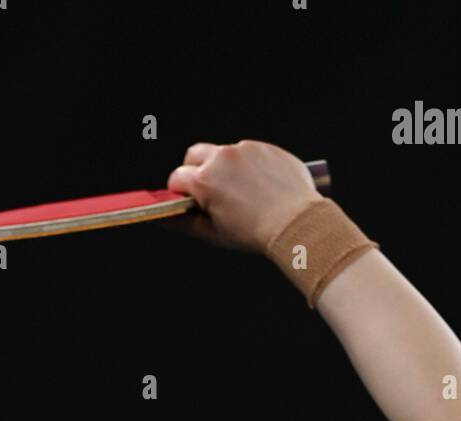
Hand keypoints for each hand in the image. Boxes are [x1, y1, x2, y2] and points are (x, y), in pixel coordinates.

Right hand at [165, 139, 324, 253]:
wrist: (296, 223)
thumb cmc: (254, 233)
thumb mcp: (214, 233)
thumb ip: (184, 224)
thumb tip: (164, 218)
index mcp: (204, 180)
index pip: (177, 178)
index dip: (179, 193)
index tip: (187, 202)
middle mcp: (221, 158)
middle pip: (194, 155)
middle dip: (194, 170)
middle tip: (207, 191)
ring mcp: (244, 150)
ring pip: (223, 153)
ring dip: (224, 168)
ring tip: (240, 193)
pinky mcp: (265, 148)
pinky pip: (249, 153)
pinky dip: (248, 166)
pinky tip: (260, 186)